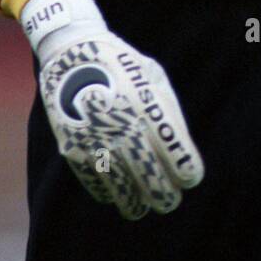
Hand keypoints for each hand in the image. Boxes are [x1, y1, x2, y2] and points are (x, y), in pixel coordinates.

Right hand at [20, 0, 204, 218]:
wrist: (71, 53)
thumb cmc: (121, 63)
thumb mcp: (153, 75)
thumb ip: (167, 112)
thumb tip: (179, 150)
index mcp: (149, 108)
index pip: (178, 156)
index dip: (188, 172)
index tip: (190, 177)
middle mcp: (124, 128)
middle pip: (153, 180)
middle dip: (166, 196)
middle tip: (170, 200)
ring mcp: (97, 141)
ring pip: (123, 190)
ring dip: (136, 204)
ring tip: (142, 207)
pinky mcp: (74, 149)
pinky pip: (96, 184)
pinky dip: (109, 194)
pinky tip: (118, 194)